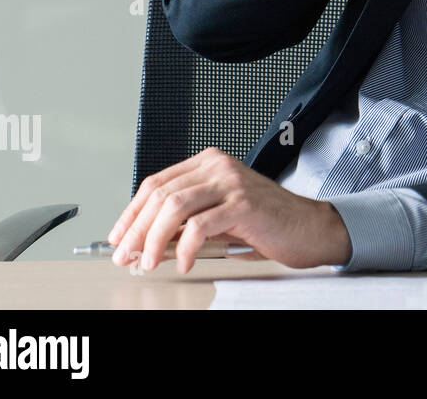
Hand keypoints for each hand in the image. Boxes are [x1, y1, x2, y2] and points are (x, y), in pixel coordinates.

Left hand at [106, 147, 351, 273]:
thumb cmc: (266, 224)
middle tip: (126, 256)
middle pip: (160, 194)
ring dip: (153, 239)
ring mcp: (232, 182)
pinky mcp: (244, 203)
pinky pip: (201, 225)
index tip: (118, 238)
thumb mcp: (218, 219)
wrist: (308, 228)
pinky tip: (185, 263)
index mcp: (209, 163)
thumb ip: (185, 223)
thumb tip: (145, 243)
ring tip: (148, 262)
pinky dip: (185, 248)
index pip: (156, 184)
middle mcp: (218, 166)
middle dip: (136, 230)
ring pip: (174, 207)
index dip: (131, 213)